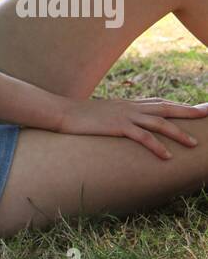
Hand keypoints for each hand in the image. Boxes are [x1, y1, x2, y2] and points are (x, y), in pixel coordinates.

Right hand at [58, 98, 207, 158]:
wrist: (64, 113)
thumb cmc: (82, 117)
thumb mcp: (105, 115)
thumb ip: (119, 118)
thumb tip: (128, 128)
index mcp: (129, 104)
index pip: (160, 103)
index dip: (179, 105)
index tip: (196, 108)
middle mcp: (131, 107)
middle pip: (166, 108)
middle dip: (188, 111)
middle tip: (206, 114)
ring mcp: (125, 115)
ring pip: (159, 123)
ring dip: (178, 133)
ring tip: (194, 144)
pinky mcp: (117, 126)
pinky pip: (141, 137)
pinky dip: (156, 146)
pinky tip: (167, 156)